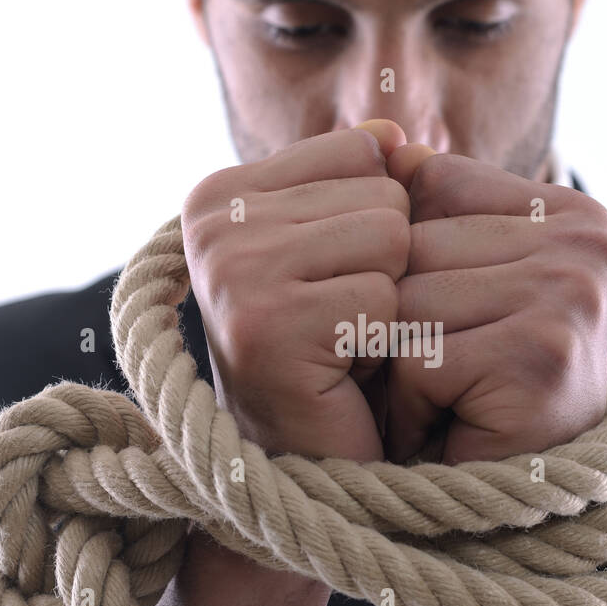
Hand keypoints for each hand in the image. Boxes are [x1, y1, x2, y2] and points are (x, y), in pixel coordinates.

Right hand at [181, 127, 414, 461]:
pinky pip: (382, 296)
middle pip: (382, 195)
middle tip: (340, 328)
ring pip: (390, 239)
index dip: (374, 227)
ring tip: (343, 347)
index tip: (332, 286)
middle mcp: (211, 222)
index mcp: (221, 193)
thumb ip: (358, 184)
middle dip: (385, 268)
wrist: (307, 470)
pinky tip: (341, 373)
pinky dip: (383, 343)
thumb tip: (394, 135)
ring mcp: (230, 271)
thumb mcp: (336, 252)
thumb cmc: (332, 358)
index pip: (362, 153)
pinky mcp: (264, 324)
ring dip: (388, 304)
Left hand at [382, 151, 606, 464]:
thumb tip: (381, 141)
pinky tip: (451, 428)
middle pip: (410, 246)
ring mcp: (570, 293)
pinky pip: (415, 358)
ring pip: (405, 303)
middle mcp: (586, 242)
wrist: (529, 508)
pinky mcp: (542, 351)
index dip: (406, 267)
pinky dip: (410, 407)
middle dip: (394, 324)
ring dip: (398, 369)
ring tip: (442, 405)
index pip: (429, 189)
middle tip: (435, 379)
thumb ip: (429, 210)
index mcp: (572, 211)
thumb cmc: (481, 393)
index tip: (443, 323)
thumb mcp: (459, 284)